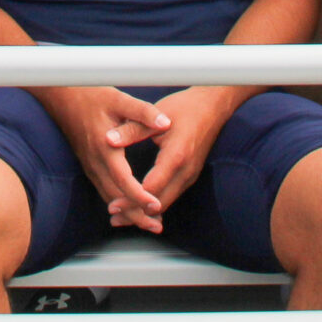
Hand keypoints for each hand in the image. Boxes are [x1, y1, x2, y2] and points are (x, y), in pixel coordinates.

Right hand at [34, 86, 172, 232]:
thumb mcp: (119, 99)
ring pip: (109, 196)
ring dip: (128, 212)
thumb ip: (143, 112)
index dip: (139, 195)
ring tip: (148, 223)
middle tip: (157, 226)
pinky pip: (103, 190)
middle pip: (116, 196)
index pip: (123, 179)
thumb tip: (166, 122)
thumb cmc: (91, 96)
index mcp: (105, 147)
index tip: (155, 205)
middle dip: (136, 214)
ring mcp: (90, 165)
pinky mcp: (89, 165)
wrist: (62, 97)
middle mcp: (96, 161)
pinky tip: (128, 209)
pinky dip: (118, 202)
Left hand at [118, 86, 240, 224]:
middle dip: (136, 213)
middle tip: (113, 216)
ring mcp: (190, 175)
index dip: (130, 201)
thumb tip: (107, 139)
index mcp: (176, 157)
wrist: (213, 106)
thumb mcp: (155, 115)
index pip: (151, 189)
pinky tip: (140, 205)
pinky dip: (155, 204)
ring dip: (145, 211)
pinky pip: (171, 195)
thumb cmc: (184, 107)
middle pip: (159, 204)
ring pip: (166, 203)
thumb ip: (131, 130)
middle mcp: (186, 171)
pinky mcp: (190, 175)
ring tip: (122, 216)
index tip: (112, 206)